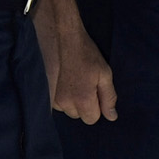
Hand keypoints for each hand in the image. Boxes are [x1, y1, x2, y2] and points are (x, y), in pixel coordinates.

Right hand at [38, 0, 117, 123]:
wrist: (64, 39)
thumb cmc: (87, 55)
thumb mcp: (105, 74)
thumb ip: (109, 98)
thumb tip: (112, 117)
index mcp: (83, 100)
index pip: (92, 119)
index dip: (97, 106)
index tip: (96, 91)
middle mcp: (66, 104)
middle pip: (79, 115)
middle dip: (84, 104)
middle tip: (86, 84)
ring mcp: (54, 99)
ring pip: (68, 110)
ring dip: (73, 101)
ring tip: (75, 81)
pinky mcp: (46, 93)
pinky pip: (58, 104)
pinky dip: (62, 97)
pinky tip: (65, 82)